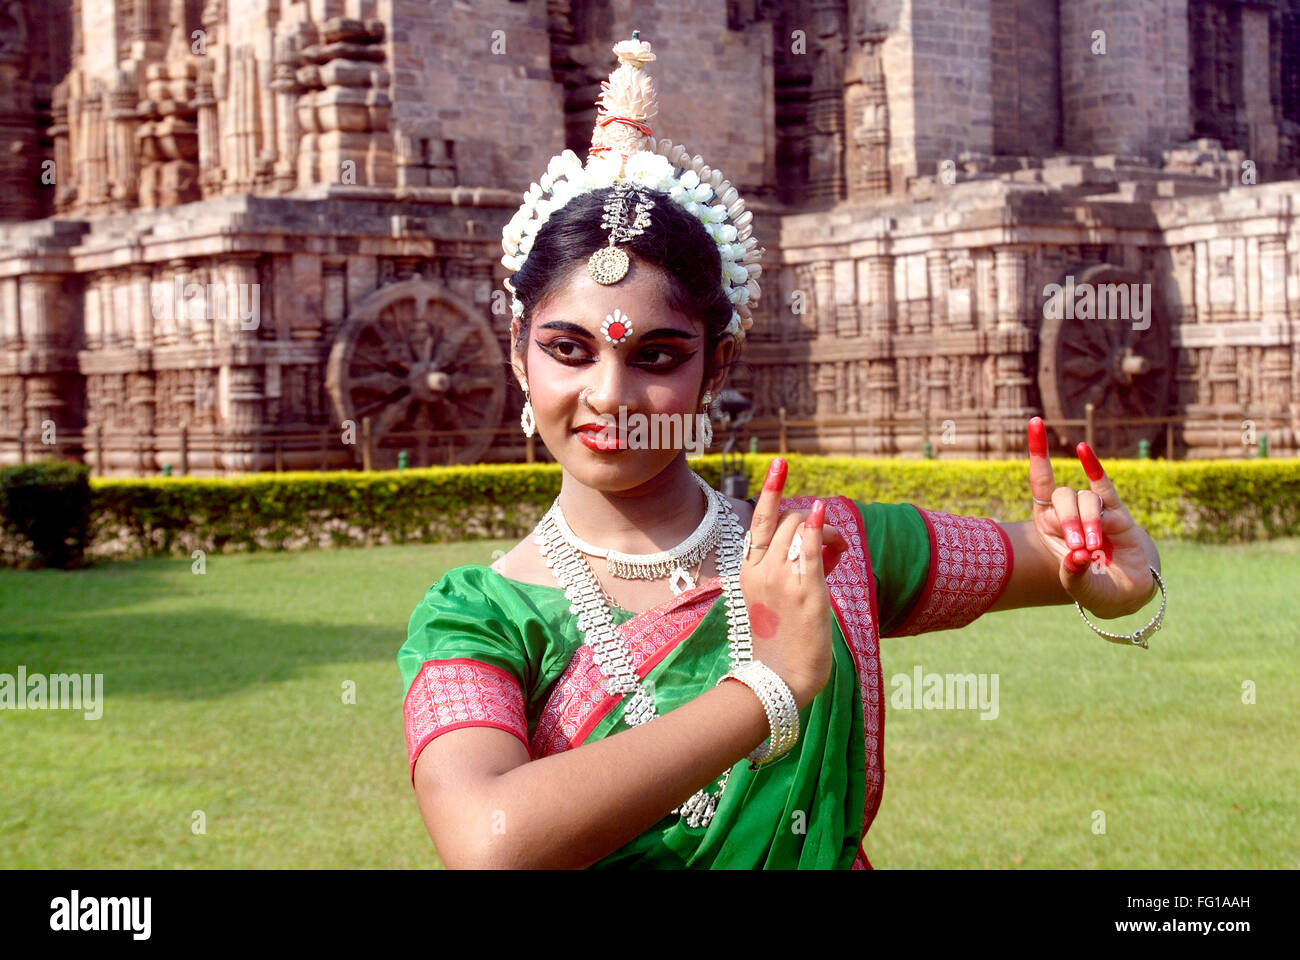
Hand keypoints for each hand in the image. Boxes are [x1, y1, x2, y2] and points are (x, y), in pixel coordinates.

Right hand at [738, 458, 847, 708]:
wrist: (780, 678)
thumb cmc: (780, 643)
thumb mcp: (774, 600)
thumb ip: (792, 568)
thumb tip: (822, 543)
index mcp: (747, 572)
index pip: (759, 522)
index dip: (771, 489)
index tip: (780, 464)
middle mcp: (760, 571)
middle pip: (786, 522)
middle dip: (810, 522)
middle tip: (830, 543)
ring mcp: (782, 580)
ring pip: (802, 531)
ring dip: (824, 532)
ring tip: (837, 550)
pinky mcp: (806, 592)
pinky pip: (811, 550)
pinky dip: (818, 530)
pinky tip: (824, 516)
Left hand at [1027, 417, 1160, 618]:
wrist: (1126, 593)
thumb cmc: (1095, 588)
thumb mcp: (1081, 588)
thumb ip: (1075, 576)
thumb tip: (1076, 557)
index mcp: (1050, 525)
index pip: (1041, 483)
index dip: (1039, 454)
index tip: (1035, 422)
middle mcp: (1068, 512)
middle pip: (1063, 497)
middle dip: (1069, 520)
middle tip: (1079, 549)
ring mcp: (1094, 511)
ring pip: (1088, 501)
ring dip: (1090, 523)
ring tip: (1094, 549)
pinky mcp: (1119, 515)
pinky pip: (1106, 489)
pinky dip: (1095, 469)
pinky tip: (1082, 451)